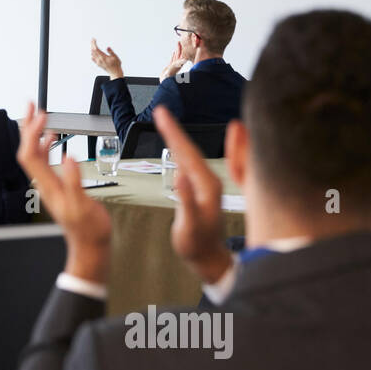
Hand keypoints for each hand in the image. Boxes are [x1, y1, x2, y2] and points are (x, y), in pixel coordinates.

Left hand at [17, 103, 110, 283]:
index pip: (30, 154)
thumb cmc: (88, 230)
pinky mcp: (56, 185)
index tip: (40, 116)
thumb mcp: (83, 206)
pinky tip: (53, 138)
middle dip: (28, 126)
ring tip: (40, 115)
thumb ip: (74, 182)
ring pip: (35, 153)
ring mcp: (49, 184)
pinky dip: (46, 145)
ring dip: (35, 133)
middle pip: (27, 150)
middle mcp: (44, 183)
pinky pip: (45, 160)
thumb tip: (67, 158)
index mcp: (48, 186)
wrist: (89, 245)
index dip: (31, 133)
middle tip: (32, 105)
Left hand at [89, 39, 122, 78]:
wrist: (115, 73)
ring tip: (93, 44)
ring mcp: (98, 62)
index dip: (94, 43)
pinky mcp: (98, 64)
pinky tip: (93, 53)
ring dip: (92, 48)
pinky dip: (92, 54)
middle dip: (92, 44)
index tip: (94, 39)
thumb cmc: (116, 65)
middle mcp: (99, 60)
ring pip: (92, 54)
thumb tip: (107, 47)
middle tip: (92, 40)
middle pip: (93, 50)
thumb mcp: (115, 57)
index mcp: (103, 57)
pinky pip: (93, 59)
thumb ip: (111, 52)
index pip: (96, 49)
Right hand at [152, 106, 230, 282]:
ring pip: (190, 154)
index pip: (187, 152)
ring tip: (165, 123)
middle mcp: (209, 181)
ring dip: (177, 137)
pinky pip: (190, 163)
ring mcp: (207, 184)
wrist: (209, 257)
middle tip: (160, 111)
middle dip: (174, 129)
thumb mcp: (189, 226)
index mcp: (207, 185)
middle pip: (189, 149)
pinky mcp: (202, 189)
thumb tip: (179, 176)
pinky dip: (180, 151)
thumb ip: (186, 201)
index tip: (162, 115)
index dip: (173, 132)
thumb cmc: (197, 244)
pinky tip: (176, 148)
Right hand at [160, 41, 188, 80]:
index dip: (180, 49)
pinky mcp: (170, 67)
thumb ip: (179, 63)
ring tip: (177, 45)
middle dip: (178, 48)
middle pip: (178, 54)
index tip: (181, 44)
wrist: (165, 82)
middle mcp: (177, 64)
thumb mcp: (175, 69)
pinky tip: (173, 53)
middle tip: (178, 42)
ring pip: (176, 56)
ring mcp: (174, 66)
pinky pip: (172, 60)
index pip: (181, 54)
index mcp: (179, 64)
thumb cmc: (170, 77)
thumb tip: (185, 59)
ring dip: (176, 51)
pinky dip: (173, 56)